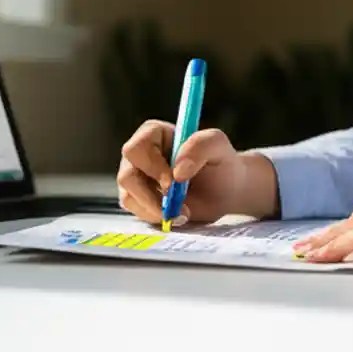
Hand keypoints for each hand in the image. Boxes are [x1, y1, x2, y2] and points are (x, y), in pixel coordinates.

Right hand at [116, 120, 278, 226]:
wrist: (225, 191)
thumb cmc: (221, 163)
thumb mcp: (218, 145)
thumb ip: (200, 146)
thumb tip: (177, 171)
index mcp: (153, 134)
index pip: (137, 148)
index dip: (151, 167)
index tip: (173, 183)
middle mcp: (139, 155)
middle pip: (126, 175)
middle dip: (150, 195)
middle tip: (177, 205)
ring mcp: (136, 178)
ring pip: (129, 197)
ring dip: (155, 210)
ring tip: (183, 212)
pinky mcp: (138, 199)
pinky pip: (136, 212)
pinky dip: (155, 218)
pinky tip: (177, 216)